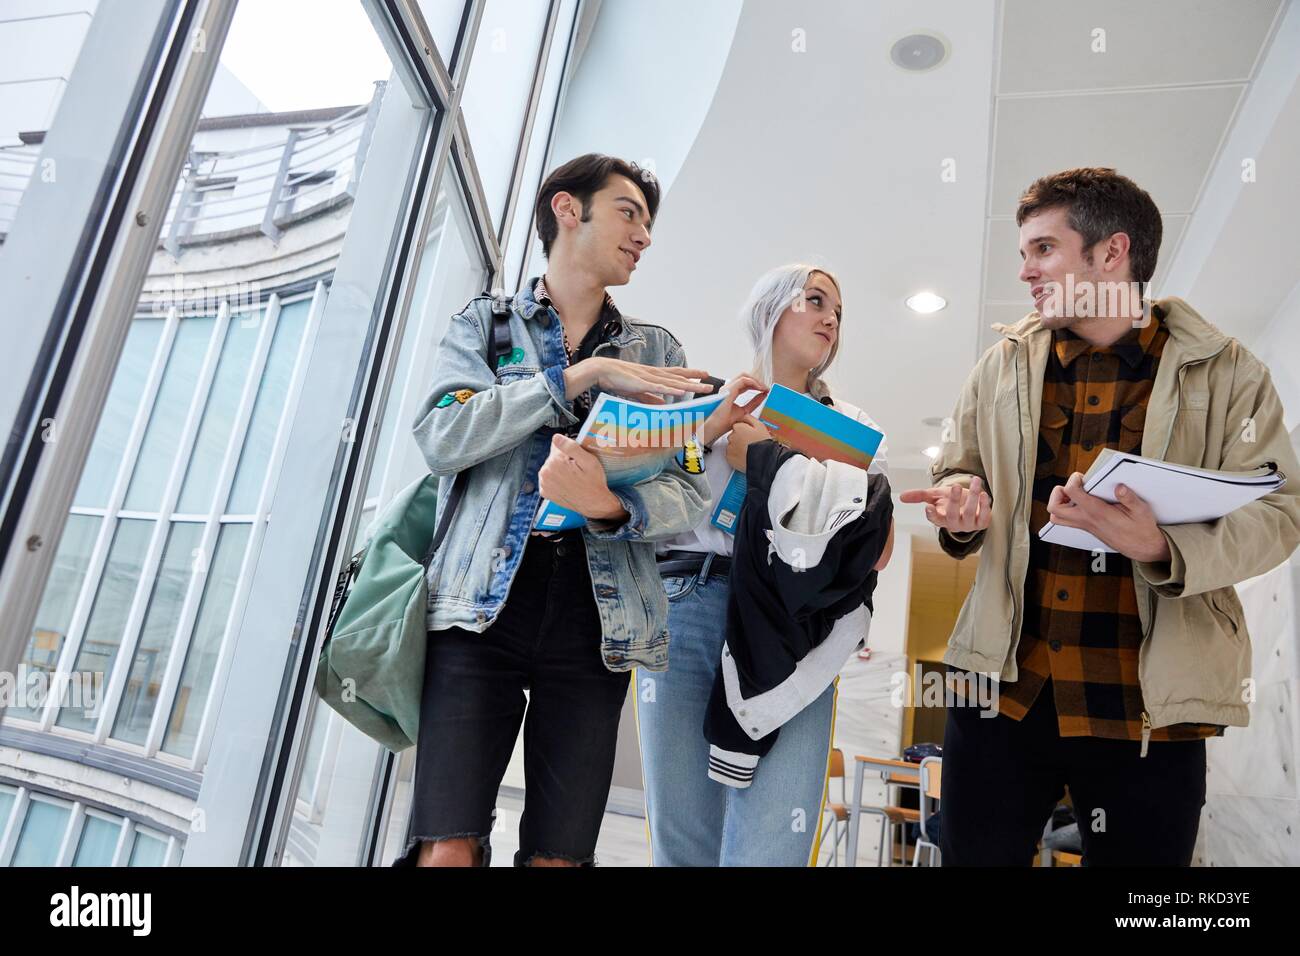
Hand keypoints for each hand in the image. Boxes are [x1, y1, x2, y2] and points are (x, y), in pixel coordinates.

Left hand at [538, 434, 628, 521]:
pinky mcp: (545, 492)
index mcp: (554, 462)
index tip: (577, 459)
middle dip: (564, 460)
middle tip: (578, 469)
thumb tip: (556, 437)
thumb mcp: (588, 460)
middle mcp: (545, 473)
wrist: (594, 504)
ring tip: (573, 477)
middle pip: (553, 457)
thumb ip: (570, 446)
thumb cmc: (593, 482)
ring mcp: (544, 484)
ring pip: (550, 467)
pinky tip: (567, 483)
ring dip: (560, 469)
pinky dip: (556, 479)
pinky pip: (548, 479)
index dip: (569, 451)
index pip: (557, 445)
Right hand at [564, 357, 714, 403]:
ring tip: (704, 386)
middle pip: (679, 376)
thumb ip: (650, 398)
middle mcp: (654, 373)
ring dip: (689, 384)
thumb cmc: (617, 379)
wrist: (601, 370)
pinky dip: (671, 389)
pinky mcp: (641, 383)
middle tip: (711, 381)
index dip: (690, 374)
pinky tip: (682, 391)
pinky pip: (659, 387)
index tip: (704, 374)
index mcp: (653, 374)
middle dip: (695, 378)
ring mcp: (648, 377)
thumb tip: (663, 405)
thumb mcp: (637, 391)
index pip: (676, 374)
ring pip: (673, 381)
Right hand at [699, 374, 767, 446]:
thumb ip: (753, 403)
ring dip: (756, 381)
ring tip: (764, 388)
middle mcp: (728, 388)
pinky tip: (759, 389)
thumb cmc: (724, 422)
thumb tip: (763, 396)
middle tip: (766, 388)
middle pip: (745, 377)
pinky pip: (743, 380)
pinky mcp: (729, 390)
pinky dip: (753, 382)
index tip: (766, 390)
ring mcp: (727, 388)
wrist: (715, 428)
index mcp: (730, 393)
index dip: (756, 385)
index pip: (745, 383)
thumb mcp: (744, 411)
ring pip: (744, 376)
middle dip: (757, 381)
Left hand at [725, 416, 770, 473]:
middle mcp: (732, 437)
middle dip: (740, 439)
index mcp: (738, 428)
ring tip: (748, 451)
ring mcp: (730, 447)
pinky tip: (744, 456)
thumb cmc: (763, 443)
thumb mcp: (760, 425)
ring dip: (737, 447)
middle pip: (733, 436)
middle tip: (750, 444)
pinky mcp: (729, 458)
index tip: (750, 436)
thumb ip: (749, 418)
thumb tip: (744, 414)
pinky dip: (735, 456)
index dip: (744, 431)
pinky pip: (730, 455)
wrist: (764, 459)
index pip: (737, 427)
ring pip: (732, 445)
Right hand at [900, 476, 991, 533]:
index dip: (932, 514)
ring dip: (973, 496)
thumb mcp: (935, 496)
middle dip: (954, 501)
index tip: (929, 506)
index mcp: (941, 519)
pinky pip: (985, 516)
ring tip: (976, 481)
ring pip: (970, 513)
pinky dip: (985, 506)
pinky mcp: (982, 522)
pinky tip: (983, 494)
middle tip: (954, 487)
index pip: (935, 519)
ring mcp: (969, 524)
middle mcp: (954, 524)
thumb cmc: (951, 500)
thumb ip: (919, 495)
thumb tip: (901, 496)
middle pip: (952, 515)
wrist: (970, 505)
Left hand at [1045, 472, 1171, 562]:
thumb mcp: (1141, 511)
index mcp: (1097, 512)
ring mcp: (1085, 526)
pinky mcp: (1087, 529)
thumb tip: (1119, 487)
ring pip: (1057, 518)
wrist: (1142, 548)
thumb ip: (1129, 498)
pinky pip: (1067, 521)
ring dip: (1059, 504)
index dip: (1072, 480)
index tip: (1082, 477)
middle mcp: (1086, 520)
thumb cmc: (1141, 529)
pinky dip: (1066, 511)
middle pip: (1055, 509)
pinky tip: (1081, 502)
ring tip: (1072, 494)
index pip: (1071, 493)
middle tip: (1071, 486)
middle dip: (1057, 493)